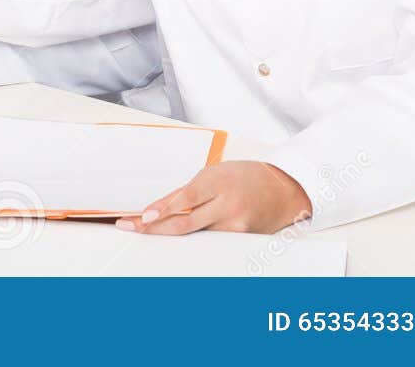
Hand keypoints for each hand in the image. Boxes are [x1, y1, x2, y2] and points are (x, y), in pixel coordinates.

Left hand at [119, 161, 311, 235]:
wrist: (283, 189)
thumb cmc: (245, 177)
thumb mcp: (215, 173)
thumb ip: (188, 192)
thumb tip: (159, 207)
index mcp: (218, 182)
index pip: (185, 198)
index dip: (163, 209)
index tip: (144, 216)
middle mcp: (227, 205)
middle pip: (186, 223)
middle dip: (155, 227)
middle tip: (131, 226)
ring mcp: (235, 225)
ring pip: (195, 234)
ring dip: (170, 234)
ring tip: (146, 230)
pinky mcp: (241, 238)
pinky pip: (210, 239)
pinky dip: (193, 238)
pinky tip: (178, 237)